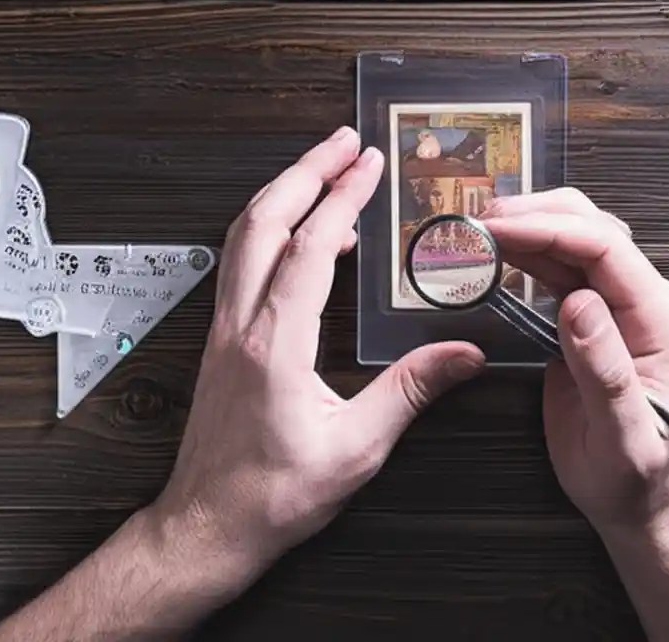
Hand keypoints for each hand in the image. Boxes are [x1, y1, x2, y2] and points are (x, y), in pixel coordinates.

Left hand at [155, 127, 485, 569]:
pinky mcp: (220, 343)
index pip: (312, 246)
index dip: (343, 197)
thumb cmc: (271, 497)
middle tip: (342, 141)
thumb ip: (410, 392)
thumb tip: (462, 354)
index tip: (369, 164)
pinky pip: (242, 265)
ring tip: (326, 174)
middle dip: (305, 170)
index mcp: (274, 343)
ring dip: (282, 195)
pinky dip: (272, 233)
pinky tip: (306, 245)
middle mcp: (240, 325)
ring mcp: (223, 330)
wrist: (206, 527)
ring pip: (243, 237)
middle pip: (263, 219)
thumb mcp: (355, 449)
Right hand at [480, 189, 668, 534]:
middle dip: (534, 214)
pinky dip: (525, 253)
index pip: (605, 247)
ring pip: (574, 240)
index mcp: (660, 318)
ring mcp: (618, 306)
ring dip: (526, 228)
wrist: (640, 500)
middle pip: (591, 228)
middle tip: (477, 221)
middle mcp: (644, 300)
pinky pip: (559, 269)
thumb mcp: (622, 435)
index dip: (548, 228)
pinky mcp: (591, 318)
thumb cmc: (637, 475)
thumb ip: (604, 369)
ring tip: (476, 229)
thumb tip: (577, 304)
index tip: (495, 229)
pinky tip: (494, 252)